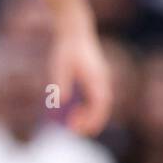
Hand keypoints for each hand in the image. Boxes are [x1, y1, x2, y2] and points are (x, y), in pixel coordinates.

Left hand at [50, 16, 112, 136]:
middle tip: (75, 131)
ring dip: (90, 116)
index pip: (100, 105)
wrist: (75, 31)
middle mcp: (102, 81)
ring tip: (73, 124)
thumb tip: (61, 103)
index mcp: (96, 78)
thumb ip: (61, 84)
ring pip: (100, 104)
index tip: (77, 128)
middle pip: (102, 108)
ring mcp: (101, 80)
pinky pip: (96, 99)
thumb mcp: (59, 66)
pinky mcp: (96, 79)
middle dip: (91, 122)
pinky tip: (75, 111)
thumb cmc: (66, 49)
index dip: (91, 119)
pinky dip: (88, 108)